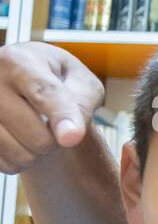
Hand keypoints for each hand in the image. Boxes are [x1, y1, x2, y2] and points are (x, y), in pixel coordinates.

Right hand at [0, 42, 104, 173]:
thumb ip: (83, 103)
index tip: (70, 139)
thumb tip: (70, 135)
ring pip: (19, 153)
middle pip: (37, 135)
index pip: (43, 93)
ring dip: (36, 153)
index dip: (60, 116)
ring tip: (34, 131)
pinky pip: (4, 163)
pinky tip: (17, 140)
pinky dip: (18, 161)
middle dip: (55, 140)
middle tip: (51, 125)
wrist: (22, 83)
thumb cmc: (58, 81)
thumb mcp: (80, 82)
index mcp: (19, 61)